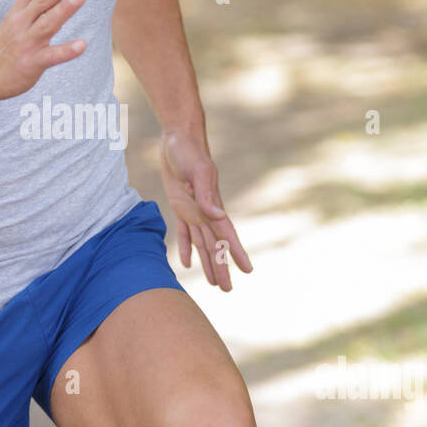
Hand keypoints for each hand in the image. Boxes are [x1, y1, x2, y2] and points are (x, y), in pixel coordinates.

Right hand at [0, 0, 86, 99]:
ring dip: (64, 9)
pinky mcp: (33, 62)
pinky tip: (82, 45)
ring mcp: (28, 41)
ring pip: (48, 23)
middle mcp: (24, 21)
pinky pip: (52, 56)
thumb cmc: (7, 43)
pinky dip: (66, 50)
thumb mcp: (19, 16)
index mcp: (22, 8)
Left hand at [159, 129, 252, 290]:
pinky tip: (188, 263)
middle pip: (215, 245)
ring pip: (202, 243)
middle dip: (222, 267)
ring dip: (208, 262)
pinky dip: (186, 248)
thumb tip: (219, 217)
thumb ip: (207, 194)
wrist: (178, 136)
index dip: (236, 253)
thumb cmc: (189, 151)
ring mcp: (194, 209)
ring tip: (214, 282)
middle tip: (228, 290)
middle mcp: (206, 211)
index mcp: (213, 205)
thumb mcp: (198, 171)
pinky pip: (184, 232)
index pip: (227, 234)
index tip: (247, 270)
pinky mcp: (180, 205)